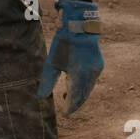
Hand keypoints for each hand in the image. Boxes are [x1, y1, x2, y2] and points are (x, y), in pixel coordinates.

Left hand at [37, 0, 102, 115]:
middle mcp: (91, 74)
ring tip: (67, 96)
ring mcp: (96, 70)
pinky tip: (75, 84)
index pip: (75, 97)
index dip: (70, 107)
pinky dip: (84, 86)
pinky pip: (91, 81)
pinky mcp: (98, 65)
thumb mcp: (52, 62)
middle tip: (66, 108)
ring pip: (88, 88)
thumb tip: (41, 96)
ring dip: (79, 95)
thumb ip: (48, 80)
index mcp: (79, 75)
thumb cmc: (64, 43)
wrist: (80, 25)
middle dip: (75, 103)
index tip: (64, 114)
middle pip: (83, 95)